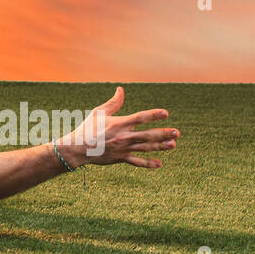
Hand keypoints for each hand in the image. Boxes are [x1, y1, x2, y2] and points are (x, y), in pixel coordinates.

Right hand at [52, 86, 178, 168]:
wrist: (78, 148)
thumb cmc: (88, 128)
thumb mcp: (99, 112)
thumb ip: (114, 103)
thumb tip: (121, 89)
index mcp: (120, 124)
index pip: (140, 118)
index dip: (153, 115)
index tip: (165, 113)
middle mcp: (124, 136)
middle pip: (147, 135)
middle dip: (163, 134)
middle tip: (177, 132)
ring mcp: (123, 149)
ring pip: (145, 148)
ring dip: (160, 146)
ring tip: (173, 145)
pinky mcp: (121, 158)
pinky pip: (136, 162)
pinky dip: (148, 163)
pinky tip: (159, 164)